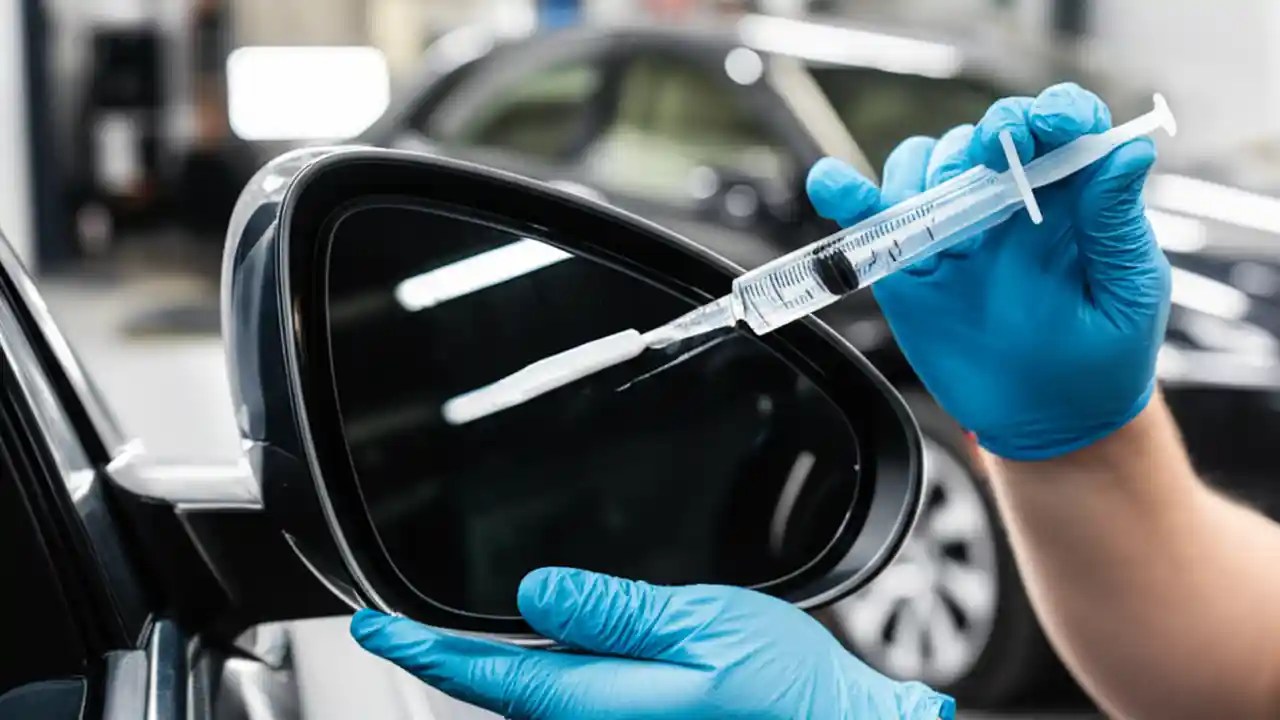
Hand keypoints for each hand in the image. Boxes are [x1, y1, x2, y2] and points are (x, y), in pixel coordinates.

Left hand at [350, 567, 954, 718]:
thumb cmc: (792, 695)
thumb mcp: (707, 627)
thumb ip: (615, 615)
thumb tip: (536, 597)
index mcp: (600, 707)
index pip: (486, 676)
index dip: (421, 647)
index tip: (370, 625)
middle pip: (504, 697)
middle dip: (457, 662)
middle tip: (413, 622)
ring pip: (539, 706)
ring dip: (506, 674)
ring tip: (492, 640)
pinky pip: (574, 714)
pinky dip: (551, 687)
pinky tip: (571, 663)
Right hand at [806, 83, 1169, 459]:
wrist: (1052, 423)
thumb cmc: (1102, 357)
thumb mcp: (1128, 289)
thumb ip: (1114, 221)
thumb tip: (1124, 153)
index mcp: (1070, 196)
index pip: (1059, 123)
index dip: (1051, 111)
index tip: (1047, 123)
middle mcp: (1007, 201)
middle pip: (981, 135)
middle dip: (983, 139)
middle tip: (990, 166)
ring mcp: (953, 231)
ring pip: (923, 164)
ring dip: (927, 173)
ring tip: (942, 213)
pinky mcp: (908, 268)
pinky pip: (869, 218)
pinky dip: (846, 193)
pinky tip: (838, 186)